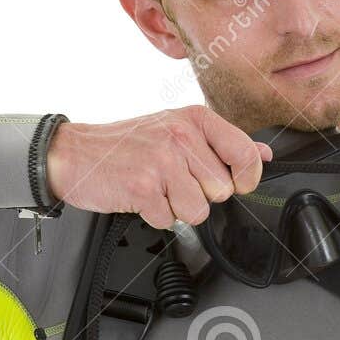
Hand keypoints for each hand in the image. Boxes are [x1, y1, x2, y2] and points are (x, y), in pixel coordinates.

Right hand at [45, 105, 272, 227]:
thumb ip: (224, 143)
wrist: (76, 154)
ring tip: (158, 188)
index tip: (236, 182)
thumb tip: (263, 154)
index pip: (246, 154)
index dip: (247, 177)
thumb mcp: (179, 130)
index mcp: (195, 119)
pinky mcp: (144, 187)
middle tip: (174, 179)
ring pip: (198, 211)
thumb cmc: (128, 144)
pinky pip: (170, 220)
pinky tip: (142, 196)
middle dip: (201, 194)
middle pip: (222, 191)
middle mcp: (181, 136)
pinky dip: (156, 215)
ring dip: (178, 208)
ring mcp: (162, 161)